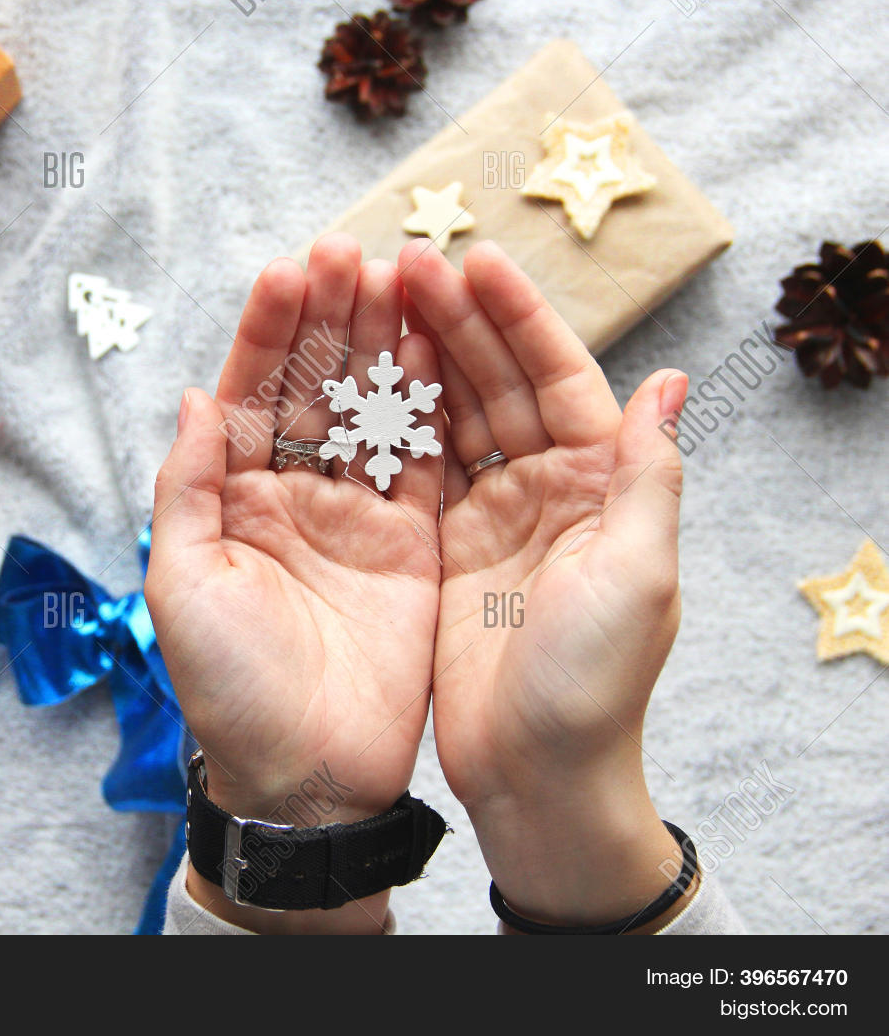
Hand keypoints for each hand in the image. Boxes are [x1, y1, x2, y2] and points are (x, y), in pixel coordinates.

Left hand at [145, 235, 444, 930]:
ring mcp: (356, 517)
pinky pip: (425, 461)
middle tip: (351, 252)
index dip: (267, 333)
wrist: (307, 776)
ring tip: (399, 276)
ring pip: (371, 411)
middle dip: (328, 320)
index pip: (249, 396)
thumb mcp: (184, 585)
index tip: (290, 270)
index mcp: (231, 501)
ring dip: (382, 345)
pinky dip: (432, 405)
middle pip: (313, 388)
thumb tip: (194, 395)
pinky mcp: (412, 545)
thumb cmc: (227, 688)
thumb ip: (188, 487)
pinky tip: (438, 347)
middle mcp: (292, 497)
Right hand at [401, 239, 688, 928]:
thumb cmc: (595, 683)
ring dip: (421, 357)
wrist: (538, 775)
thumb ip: (651, 475)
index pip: (560, 378)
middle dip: (459, 319)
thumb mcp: (638, 575)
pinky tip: (363, 376)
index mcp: (602, 486)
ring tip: (377, 299)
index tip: (475, 260)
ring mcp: (494, 515)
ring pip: (453, 414)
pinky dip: (393, 420)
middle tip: (406, 261)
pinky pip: (417, 467)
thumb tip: (672, 378)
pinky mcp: (444, 547)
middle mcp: (549, 489)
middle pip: (501, 383)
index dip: (520, 318)